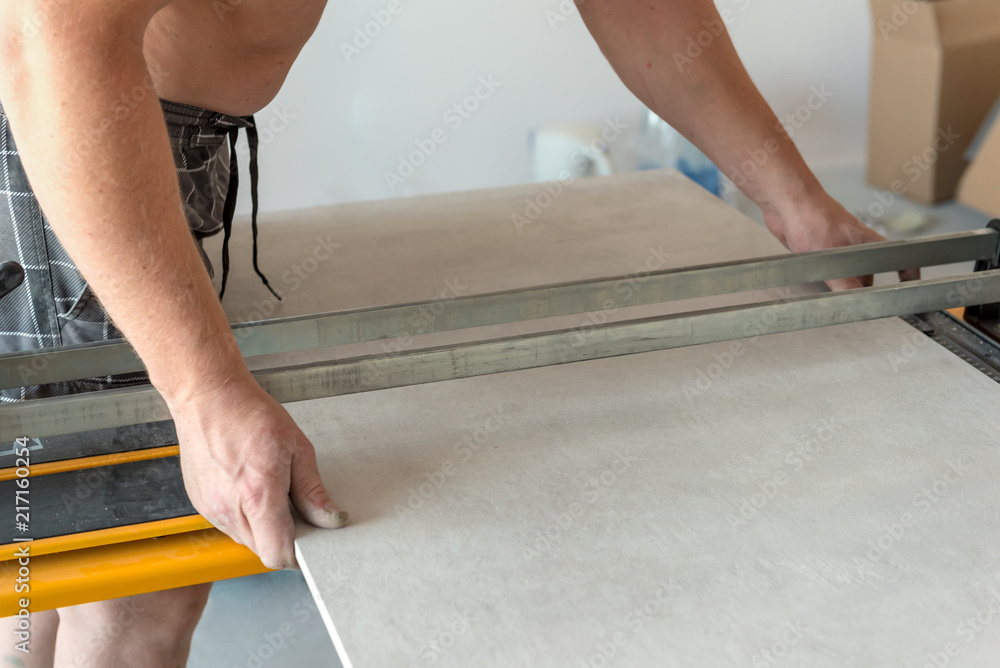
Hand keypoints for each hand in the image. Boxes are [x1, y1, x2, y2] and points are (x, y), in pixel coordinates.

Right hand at [170, 373, 347, 569]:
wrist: (207, 398)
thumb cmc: (250, 415)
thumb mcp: (297, 447)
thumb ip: (313, 490)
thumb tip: (331, 518)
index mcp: (258, 494)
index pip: (277, 553)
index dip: (297, 555)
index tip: (311, 542)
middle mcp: (230, 508)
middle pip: (263, 550)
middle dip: (283, 539)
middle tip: (295, 509)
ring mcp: (211, 509)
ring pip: (246, 540)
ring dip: (264, 529)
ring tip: (271, 492)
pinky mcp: (201, 505)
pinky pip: (230, 526)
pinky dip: (246, 518)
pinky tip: (250, 488)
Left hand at [761, 189, 920, 291]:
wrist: (785, 202)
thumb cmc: (813, 219)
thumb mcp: (831, 258)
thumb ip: (845, 283)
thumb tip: (857, 304)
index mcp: (870, 244)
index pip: (899, 260)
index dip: (908, 275)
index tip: (910, 291)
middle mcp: (857, 248)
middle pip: (866, 278)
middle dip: (859, 290)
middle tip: (852, 303)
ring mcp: (837, 249)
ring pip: (844, 276)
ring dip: (835, 286)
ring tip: (825, 290)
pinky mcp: (818, 252)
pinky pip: (825, 273)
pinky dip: (820, 280)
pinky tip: (810, 283)